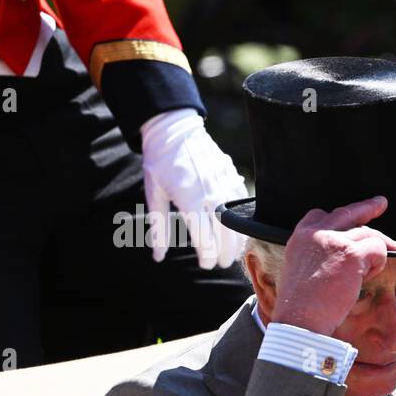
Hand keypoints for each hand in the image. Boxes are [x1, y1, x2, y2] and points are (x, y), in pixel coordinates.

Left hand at [141, 108, 248, 268]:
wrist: (175, 130)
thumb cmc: (160, 163)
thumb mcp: (154, 193)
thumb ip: (159, 226)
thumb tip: (158, 256)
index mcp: (188, 197)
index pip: (203, 237)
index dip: (206, 255)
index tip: (205, 265)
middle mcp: (210, 192)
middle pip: (223, 233)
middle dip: (223, 253)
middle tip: (219, 264)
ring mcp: (224, 183)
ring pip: (236, 221)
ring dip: (236, 241)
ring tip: (231, 255)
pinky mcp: (232, 177)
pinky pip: (241, 206)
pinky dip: (241, 223)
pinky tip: (238, 234)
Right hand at [272, 196, 395, 336]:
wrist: (300, 320)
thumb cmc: (301, 306)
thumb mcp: (301, 271)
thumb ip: (316, 257)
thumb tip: (342, 257)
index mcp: (300, 237)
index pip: (321, 214)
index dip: (341, 215)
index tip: (353, 212)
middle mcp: (315, 233)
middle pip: (347, 213)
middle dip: (367, 207)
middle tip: (381, 203)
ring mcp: (334, 240)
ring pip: (368, 235)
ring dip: (376, 252)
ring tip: (372, 271)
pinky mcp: (351, 253)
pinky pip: (378, 250)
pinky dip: (378, 264)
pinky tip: (366, 278)